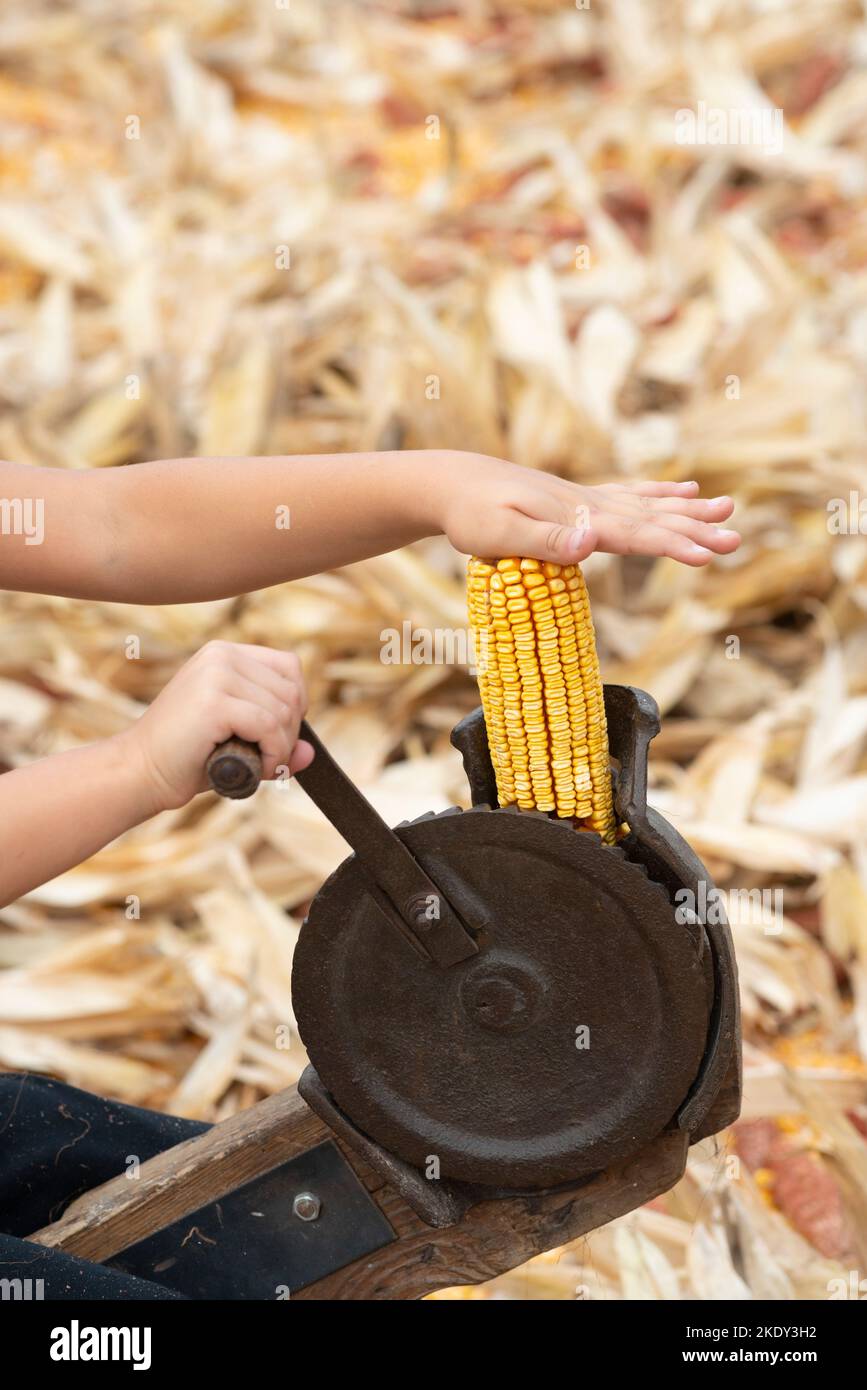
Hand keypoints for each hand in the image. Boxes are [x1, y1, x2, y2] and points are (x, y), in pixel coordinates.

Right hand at [124, 641, 312, 811]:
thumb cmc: (186, 758)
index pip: (289, 666)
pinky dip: (273, 754)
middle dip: (290, 732)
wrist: (139, 771)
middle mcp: (221, 655)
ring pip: (283, 711)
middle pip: (291, 690)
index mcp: (224, 653)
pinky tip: (257, 769)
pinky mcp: (214, 701)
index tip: (279, 734)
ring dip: (281, 748)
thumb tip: (312, 752)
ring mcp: (216, 675)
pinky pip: (269, 727)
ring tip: (258, 766)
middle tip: (267, 758)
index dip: (296, 704)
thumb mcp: (238, 740)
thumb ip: (276, 741)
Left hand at [437, 454, 739, 566]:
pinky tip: (685, 490)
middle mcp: (589, 505)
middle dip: (695, 531)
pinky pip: (632, 495)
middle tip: (736, 540)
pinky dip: (661, 494)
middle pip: (652, 519)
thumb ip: (545, 542)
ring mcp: (587, 499)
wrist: (453, 484)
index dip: (673, 545)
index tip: (708, 554)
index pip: (634, 535)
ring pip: (649, 504)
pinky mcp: (579, 499)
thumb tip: (590, 545)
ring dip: (689, 510)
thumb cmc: (470, 516)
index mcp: (576, 518)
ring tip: (727, 508)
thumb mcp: (498, 535)